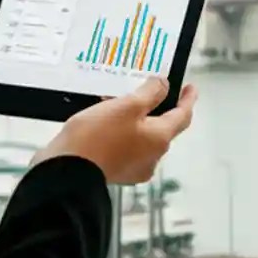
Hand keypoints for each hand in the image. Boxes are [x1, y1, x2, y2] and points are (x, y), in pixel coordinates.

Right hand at [33, 77, 197, 183]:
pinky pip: (126, 145)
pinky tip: (104, 120)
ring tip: (117, 101)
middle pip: (162, 127)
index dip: (188, 99)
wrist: (67, 171)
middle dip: (156, 107)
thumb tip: (164, 85)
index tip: (190, 88)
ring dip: (135, 118)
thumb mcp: (128, 105)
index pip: (183, 116)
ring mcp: (134, 166)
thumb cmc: (98, 136)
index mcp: (160, 138)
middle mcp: (152, 156)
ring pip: (142, 136)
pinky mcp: (116, 170)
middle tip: (148, 89)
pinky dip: (121, 131)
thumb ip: (151, 93)